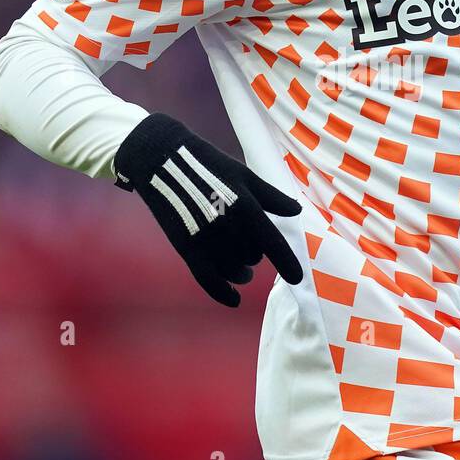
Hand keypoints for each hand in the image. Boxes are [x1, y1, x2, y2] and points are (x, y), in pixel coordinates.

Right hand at [113, 112, 303, 305]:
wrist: (162, 160)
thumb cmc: (209, 164)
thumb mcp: (243, 174)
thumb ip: (271, 197)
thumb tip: (297, 211)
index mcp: (244, 205)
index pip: (272, 242)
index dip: (287, 263)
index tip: (297, 279)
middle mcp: (226, 225)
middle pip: (253, 256)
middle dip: (256, 254)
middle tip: (250, 244)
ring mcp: (204, 238)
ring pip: (234, 270)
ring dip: (243, 273)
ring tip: (245, 271)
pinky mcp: (185, 247)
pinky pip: (208, 279)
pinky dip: (223, 293)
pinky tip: (235, 300)